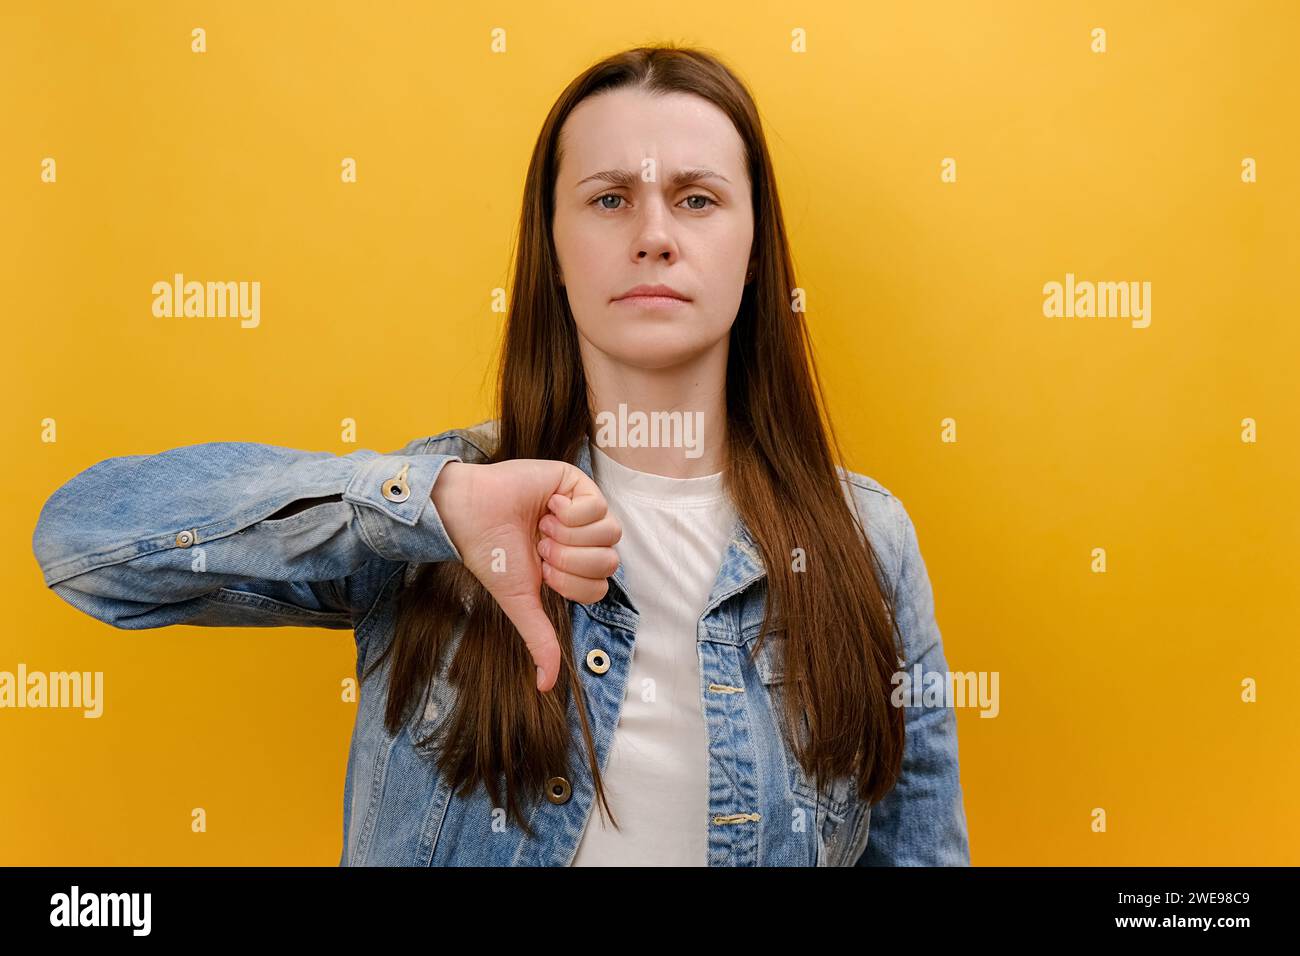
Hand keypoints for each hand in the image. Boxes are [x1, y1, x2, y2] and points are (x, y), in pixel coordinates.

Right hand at [431, 459, 620, 691]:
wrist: (470, 515)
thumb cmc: (492, 555)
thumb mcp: (521, 603)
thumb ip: (540, 639)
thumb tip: (547, 686)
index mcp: (574, 567)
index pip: (601, 586)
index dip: (570, 583)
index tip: (541, 569)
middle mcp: (583, 539)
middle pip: (610, 561)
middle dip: (568, 560)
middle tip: (540, 547)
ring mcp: (584, 510)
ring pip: (610, 533)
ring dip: (568, 536)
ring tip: (542, 526)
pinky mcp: (578, 483)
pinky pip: (598, 506)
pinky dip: (569, 512)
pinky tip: (547, 506)